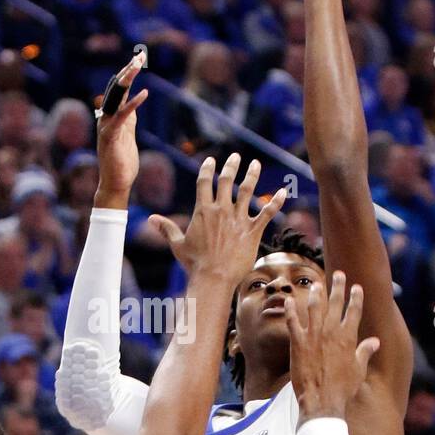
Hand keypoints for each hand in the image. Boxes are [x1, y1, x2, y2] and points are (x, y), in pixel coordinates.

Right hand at [94, 53, 148, 207]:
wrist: (115, 184)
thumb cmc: (122, 163)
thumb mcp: (127, 136)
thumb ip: (128, 120)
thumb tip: (132, 106)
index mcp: (111, 117)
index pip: (118, 90)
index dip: (128, 74)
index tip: (139, 59)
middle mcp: (106, 118)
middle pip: (116, 88)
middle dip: (127, 71)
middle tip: (140, 56)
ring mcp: (106, 126)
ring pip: (115, 97)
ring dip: (126, 79)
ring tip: (138, 65)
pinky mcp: (110, 137)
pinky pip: (122, 116)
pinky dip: (133, 104)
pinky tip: (144, 93)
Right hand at [151, 154, 285, 286]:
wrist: (213, 278)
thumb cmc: (194, 264)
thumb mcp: (178, 244)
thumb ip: (167, 228)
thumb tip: (150, 218)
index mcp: (203, 211)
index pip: (204, 182)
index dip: (207, 169)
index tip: (211, 160)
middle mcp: (221, 210)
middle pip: (226, 181)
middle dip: (231, 166)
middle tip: (236, 156)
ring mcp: (238, 219)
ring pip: (247, 191)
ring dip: (252, 175)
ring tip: (256, 164)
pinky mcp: (253, 231)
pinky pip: (267, 212)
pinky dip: (276, 201)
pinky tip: (284, 191)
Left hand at [284, 270, 379, 420]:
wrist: (322, 400)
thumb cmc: (343, 388)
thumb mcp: (358, 369)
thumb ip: (365, 352)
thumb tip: (374, 342)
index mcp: (348, 337)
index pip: (354, 311)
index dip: (356, 298)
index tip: (357, 287)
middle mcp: (332, 332)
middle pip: (336, 303)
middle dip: (338, 287)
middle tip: (339, 275)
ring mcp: (314, 336)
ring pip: (315, 308)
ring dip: (316, 294)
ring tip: (316, 284)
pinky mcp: (298, 342)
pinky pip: (292, 321)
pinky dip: (290, 310)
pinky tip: (287, 300)